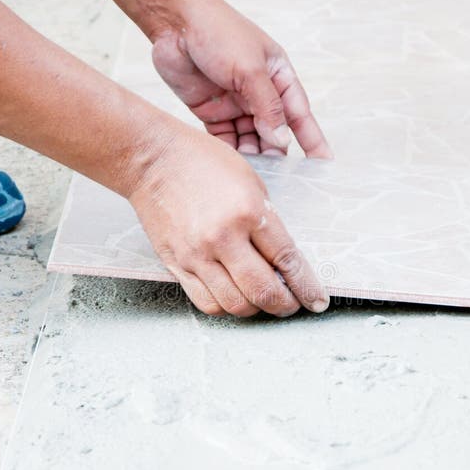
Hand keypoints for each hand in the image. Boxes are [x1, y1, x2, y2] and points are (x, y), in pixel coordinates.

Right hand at [129, 127, 329, 317]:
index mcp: (247, 212)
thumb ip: (268, 222)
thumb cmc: (202, 163)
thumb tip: (283, 261)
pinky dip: (226, 307)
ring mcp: (196, 255)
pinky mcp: (176, 265)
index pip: (287, 261)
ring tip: (263, 300)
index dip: (306, 287)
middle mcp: (222, 238)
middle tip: (292, 304)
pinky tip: (235, 296)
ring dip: (257, 309)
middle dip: (285, 305)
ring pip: (235, 304)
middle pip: (263, 291)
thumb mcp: (251, 182)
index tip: (317, 300)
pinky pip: (206, 302)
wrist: (152, 160)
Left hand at [151, 0, 332, 158]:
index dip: (312, 140)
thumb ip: (267, 106)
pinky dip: (230, 153)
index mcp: (279, 77)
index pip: (300, 114)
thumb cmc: (218, 32)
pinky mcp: (212, 112)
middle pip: (275, 132)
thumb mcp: (250, 68)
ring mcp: (236, 104)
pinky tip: (231, 167)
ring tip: (253, 174)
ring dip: (254, 156)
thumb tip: (282, 140)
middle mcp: (260, 93)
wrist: (174, 23)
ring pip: (251, 140)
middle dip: (277, 153)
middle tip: (278, 177)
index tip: (324, 164)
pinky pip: (226, 140)